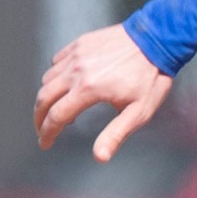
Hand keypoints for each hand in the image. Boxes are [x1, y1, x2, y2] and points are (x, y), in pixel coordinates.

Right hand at [35, 24, 173, 161]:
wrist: (157, 40)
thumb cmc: (151, 79)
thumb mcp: (139, 112)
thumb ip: (115, 134)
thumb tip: (99, 157)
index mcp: (89, 89)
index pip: (57, 116)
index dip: (47, 133)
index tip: (45, 144)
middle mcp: (76, 71)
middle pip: (44, 97)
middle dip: (39, 117)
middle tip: (42, 129)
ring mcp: (76, 55)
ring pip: (48, 79)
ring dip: (47, 96)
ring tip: (59, 110)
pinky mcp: (79, 44)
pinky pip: (57, 62)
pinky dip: (55, 76)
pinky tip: (67, 85)